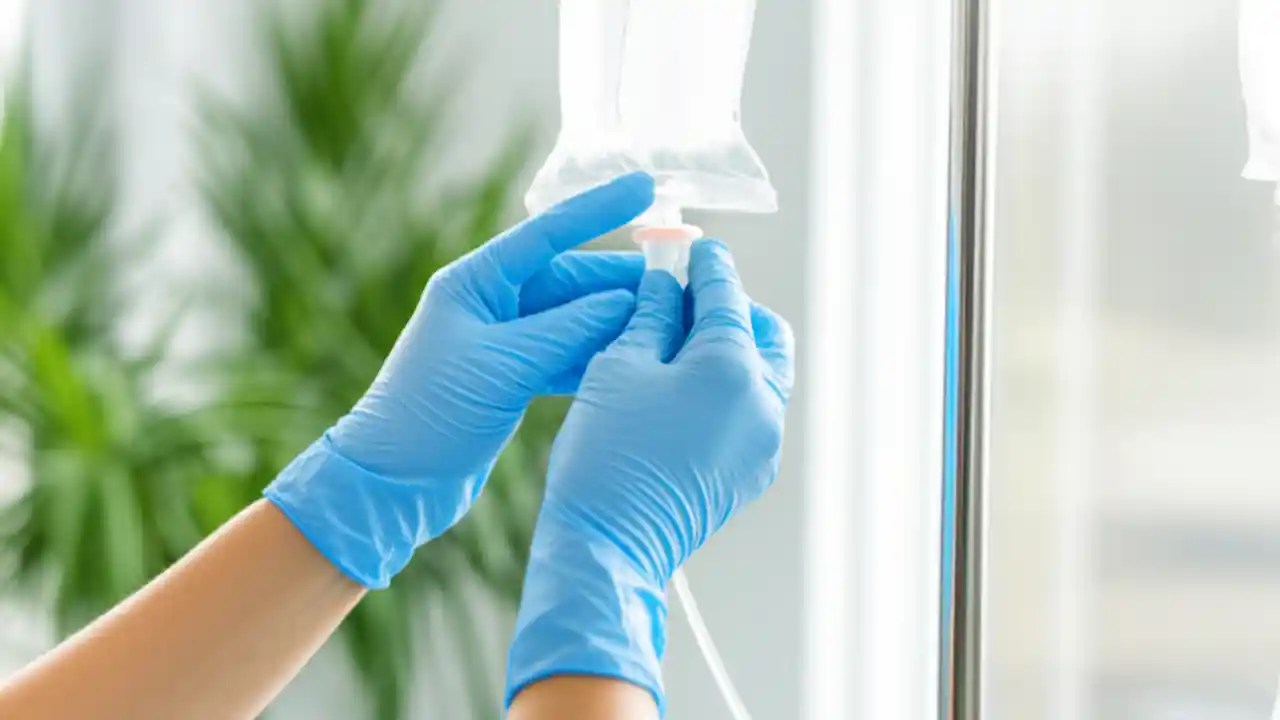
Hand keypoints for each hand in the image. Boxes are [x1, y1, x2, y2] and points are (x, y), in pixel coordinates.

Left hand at [265, 172, 654, 587]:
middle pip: (574, 280)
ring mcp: (504, 341)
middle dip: (627, 282)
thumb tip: (627, 302)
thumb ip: (567, 330)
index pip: (549, 233)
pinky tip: (640, 359)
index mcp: (476, 282)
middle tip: (686, 282)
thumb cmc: (430, 416)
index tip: (646, 186)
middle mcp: (491, 302)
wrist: (390, 483)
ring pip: (577, 320)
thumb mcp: (502, 367)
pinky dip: (601, 356)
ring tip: (676, 321)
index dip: (600, 209)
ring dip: (621, 322)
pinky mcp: (512, 378)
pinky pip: (569, 355)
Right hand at [505, 239, 795, 711]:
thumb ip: (650, 314)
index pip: (726, 293)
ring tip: (677, 343)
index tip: (691, 248)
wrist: (609, 545)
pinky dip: (727, 387)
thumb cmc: (606, 454)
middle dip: (730, 308)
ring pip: (762, 372)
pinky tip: (682, 387)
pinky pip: (751, 410)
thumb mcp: (618, 366)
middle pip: (764, 332)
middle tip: (684, 299)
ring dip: (730, 348)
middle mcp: (764, 403)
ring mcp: (764, 442)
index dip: (705, 264)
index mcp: (734, 367)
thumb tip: (665, 282)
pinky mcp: (752, 471)